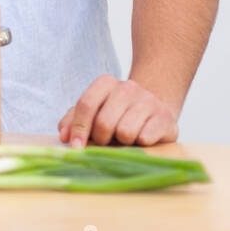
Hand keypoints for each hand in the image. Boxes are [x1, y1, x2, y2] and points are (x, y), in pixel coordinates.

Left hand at [58, 75, 178, 147]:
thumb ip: (73, 120)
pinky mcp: (165, 117)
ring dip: (122, 142)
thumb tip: (64, 136)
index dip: (78, 128)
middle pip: (104, 122)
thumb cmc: (117, 113)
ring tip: (126, 137)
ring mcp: (148, 101)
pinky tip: (142, 137)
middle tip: (107, 140)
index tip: (76, 147)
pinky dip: (140, 144)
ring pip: (125, 133)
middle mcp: (128, 87)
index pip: (86, 104)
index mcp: (105, 83)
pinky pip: (145, 138)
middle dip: (101, 139)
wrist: (155, 108)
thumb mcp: (94, 112)